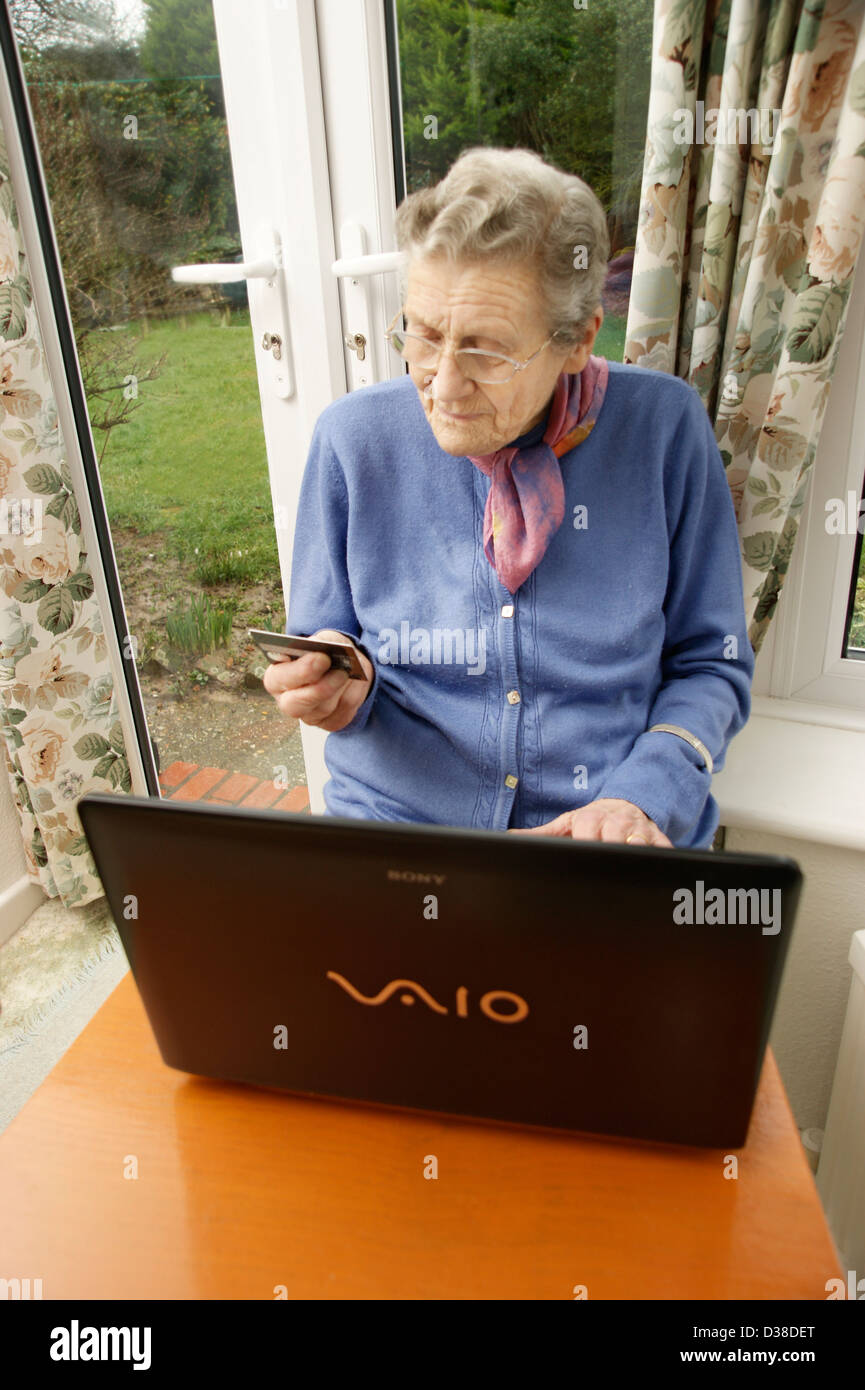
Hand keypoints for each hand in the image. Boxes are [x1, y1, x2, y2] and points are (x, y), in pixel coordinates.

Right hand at [263, 629, 373, 732]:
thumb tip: (323, 647)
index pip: (277, 679)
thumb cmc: (326, 651)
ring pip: (324, 708)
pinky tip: (357, 682)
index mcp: (276, 678)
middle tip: (339, 671)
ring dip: (340, 688)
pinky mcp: (330, 723)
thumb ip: (320, 642)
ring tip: (348, 672)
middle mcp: (287, 701)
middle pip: (295, 705)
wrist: (345, 664)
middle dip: (319, 688)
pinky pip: (342, 714)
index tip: (321, 658)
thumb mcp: (322, 639)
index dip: (300, 670)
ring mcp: (308, 716)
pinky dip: (353, 695)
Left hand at [509, 798, 671, 846]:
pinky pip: (664, 850)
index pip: (589, 829)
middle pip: (615, 835)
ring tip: (630, 859)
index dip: (586, 840)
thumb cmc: (593, 821)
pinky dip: (660, 858)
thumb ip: (542, 834)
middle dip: (611, 847)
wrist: (626, 806)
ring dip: (635, 849)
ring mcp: (640, 830)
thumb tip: (509, 839)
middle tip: (605, 859)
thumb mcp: (567, 823)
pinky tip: (655, 868)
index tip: (584, 850)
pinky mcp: (660, 840)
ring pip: (640, 841)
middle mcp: (617, 821)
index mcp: (592, 818)